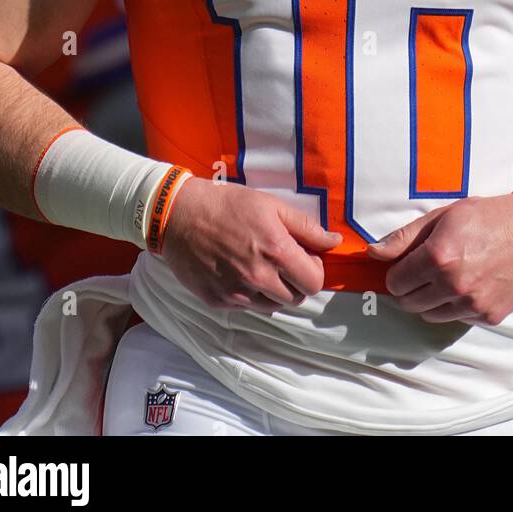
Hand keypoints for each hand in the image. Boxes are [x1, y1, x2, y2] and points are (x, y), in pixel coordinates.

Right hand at [160, 178, 341, 313]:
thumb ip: (306, 227)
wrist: (178, 215)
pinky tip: (237, 271)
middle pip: (296, 298)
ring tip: (259, 265)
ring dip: (274, 291)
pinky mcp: (218, 302)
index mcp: (276, 252)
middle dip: (295, 281)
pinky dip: (249, 294)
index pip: (314, 282)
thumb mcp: (270, 205)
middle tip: (282, 261)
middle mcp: (259, 278)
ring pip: (272, 306)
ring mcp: (237, 293)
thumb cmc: (227, 204)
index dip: (313, 269)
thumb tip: (334, 241)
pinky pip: (246, 306)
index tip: (303, 256)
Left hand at [365, 192, 512, 324]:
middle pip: (410, 304)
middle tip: (423, 273)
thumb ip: (404, 237)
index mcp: (438, 256)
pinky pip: (458, 319)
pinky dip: (456, 306)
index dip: (397, 273)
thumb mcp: (441, 217)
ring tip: (446, 278)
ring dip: (431, 300)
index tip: (406, 266)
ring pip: (431, 315)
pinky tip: (468, 285)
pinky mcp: (488, 316)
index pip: (396, 282)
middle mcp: (454, 284)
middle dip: (410, 289)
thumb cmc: (484, 218)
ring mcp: (473, 304)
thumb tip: (373, 252)